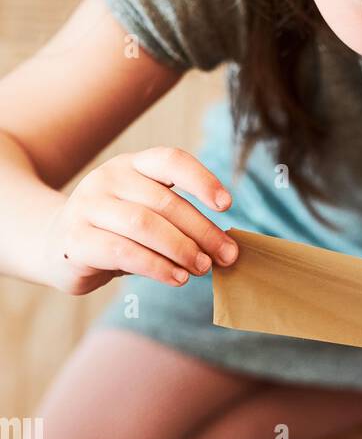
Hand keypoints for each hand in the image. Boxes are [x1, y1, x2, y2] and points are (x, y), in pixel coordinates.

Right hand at [40, 145, 237, 295]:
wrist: (57, 246)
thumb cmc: (115, 233)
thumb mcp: (145, 217)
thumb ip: (177, 223)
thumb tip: (224, 246)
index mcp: (131, 165)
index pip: (170, 160)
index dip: (201, 180)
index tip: (226, 205)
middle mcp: (108, 179)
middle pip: (164, 202)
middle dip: (202, 231)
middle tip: (226, 256)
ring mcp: (89, 207)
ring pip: (145, 225)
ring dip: (181, 250)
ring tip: (203, 268)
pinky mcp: (77, 239)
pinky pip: (124, 252)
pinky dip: (157, 267)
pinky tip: (177, 278)